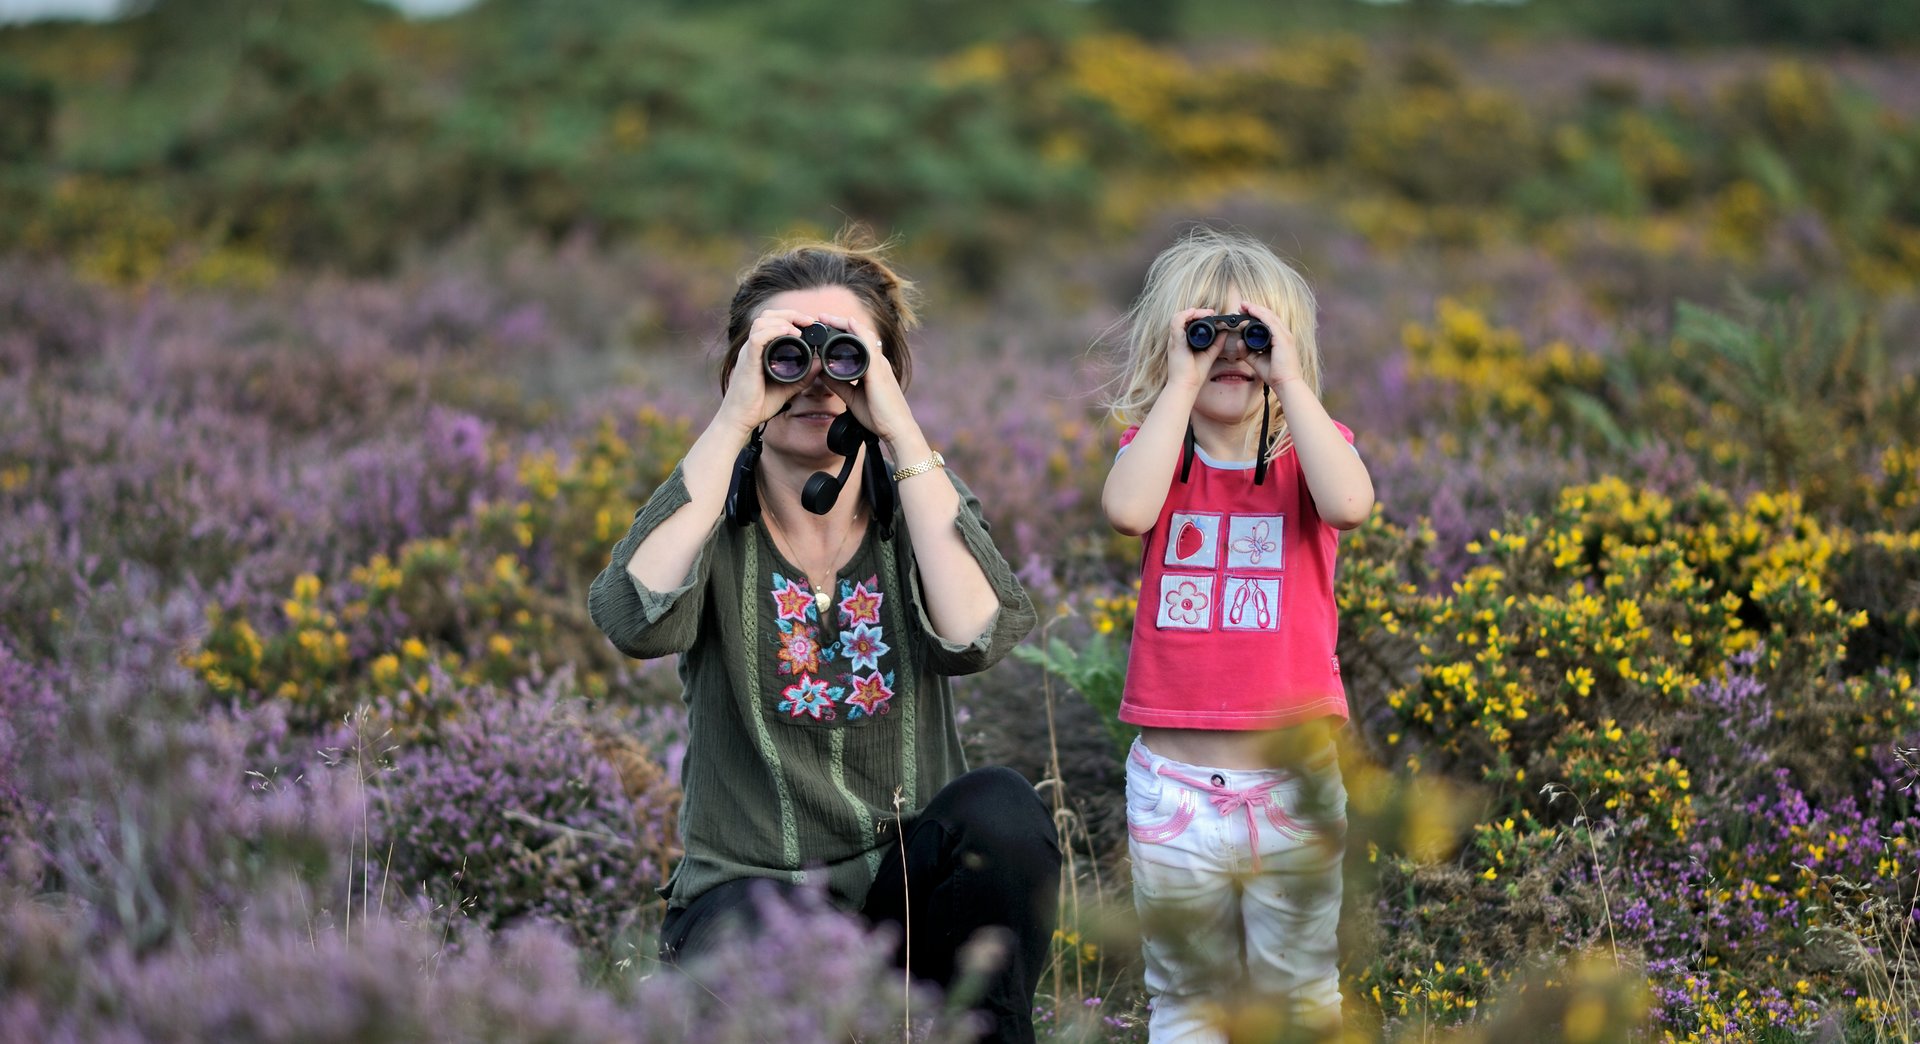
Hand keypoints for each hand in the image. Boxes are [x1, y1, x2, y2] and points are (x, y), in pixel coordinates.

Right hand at [717, 308, 816, 432]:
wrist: (741, 419)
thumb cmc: (758, 404)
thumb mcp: (788, 387)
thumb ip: (803, 376)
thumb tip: (820, 364)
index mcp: (760, 350)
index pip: (772, 321)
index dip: (791, 317)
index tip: (810, 324)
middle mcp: (753, 347)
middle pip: (768, 315)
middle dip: (790, 314)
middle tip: (809, 322)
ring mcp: (749, 353)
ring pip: (762, 322)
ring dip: (783, 321)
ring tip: (800, 330)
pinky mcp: (748, 362)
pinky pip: (757, 338)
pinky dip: (774, 332)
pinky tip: (789, 334)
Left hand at [814, 311, 912, 441]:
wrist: (896, 429)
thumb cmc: (879, 416)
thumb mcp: (852, 397)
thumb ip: (838, 384)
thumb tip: (822, 372)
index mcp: (873, 368)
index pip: (857, 344)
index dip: (842, 333)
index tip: (824, 328)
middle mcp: (878, 362)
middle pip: (860, 335)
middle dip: (840, 324)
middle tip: (821, 317)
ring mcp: (880, 365)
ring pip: (864, 336)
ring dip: (846, 324)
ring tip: (828, 318)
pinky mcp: (879, 371)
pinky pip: (870, 347)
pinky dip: (859, 333)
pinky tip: (849, 324)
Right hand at [1166, 307, 1224, 394]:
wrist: (1187, 385)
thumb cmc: (1194, 374)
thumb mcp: (1209, 354)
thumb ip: (1217, 343)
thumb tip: (1225, 332)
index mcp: (1183, 341)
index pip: (1188, 323)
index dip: (1198, 316)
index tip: (1212, 315)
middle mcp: (1177, 339)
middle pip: (1183, 318)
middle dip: (1197, 312)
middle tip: (1211, 313)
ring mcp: (1174, 339)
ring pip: (1179, 317)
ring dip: (1192, 312)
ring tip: (1205, 313)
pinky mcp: (1175, 341)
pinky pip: (1176, 322)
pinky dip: (1184, 315)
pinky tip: (1194, 313)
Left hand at [1239, 300, 1304, 387]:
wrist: (1285, 383)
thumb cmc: (1275, 374)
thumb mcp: (1256, 360)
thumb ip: (1247, 351)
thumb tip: (1238, 342)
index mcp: (1280, 339)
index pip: (1268, 322)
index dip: (1256, 315)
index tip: (1244, 312)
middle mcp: (1284, 335)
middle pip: (1269, 316)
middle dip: (1255, 309)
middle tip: (1242, 305)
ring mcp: (1285, 335)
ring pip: (1269, 316)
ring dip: (1256, 309)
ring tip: (1244, 305)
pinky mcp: (1283, 338)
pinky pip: (1270, 322)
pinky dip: (1260, 314)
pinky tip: (1251, 310)